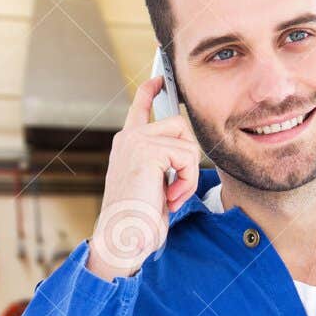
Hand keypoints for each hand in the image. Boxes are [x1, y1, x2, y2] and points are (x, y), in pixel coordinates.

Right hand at [86, 76, 200, 279]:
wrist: (125, 237)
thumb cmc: (141, 220)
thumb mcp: (155, 186)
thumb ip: (164, 164)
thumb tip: (184, 152)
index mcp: (129, 145)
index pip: (139, 109)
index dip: (150, 92)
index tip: (159, 79)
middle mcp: (129, 138)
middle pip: (180, 125)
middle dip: (190, 158)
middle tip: (177, 188)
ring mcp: (136, 142)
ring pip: (187, 143)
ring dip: (189, 174)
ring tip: (171, 196)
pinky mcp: (146, 151)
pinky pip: (187, 157)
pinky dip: (186, 181)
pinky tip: (170, 197)